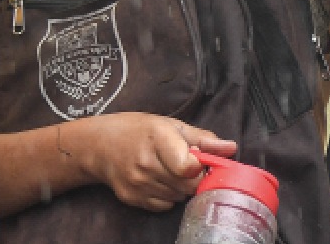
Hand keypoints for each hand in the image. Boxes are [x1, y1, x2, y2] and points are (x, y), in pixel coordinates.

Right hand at [62, 113, 235, 211]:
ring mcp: (137, 183)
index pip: (189, 167)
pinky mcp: (132, 198)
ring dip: (180, 188)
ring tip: (167, 170)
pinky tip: (157, 181)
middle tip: (184, 165)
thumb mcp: (168, 124)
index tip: (199, 160)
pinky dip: (167, 197)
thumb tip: (231, 148)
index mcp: (157, 138)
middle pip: (188, 186)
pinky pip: (164, 206)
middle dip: (193, 178)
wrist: (97, 145)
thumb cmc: (136, 130)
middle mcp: (145, 163)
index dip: (200, 167)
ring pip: (178, 197)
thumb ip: (201, 138)